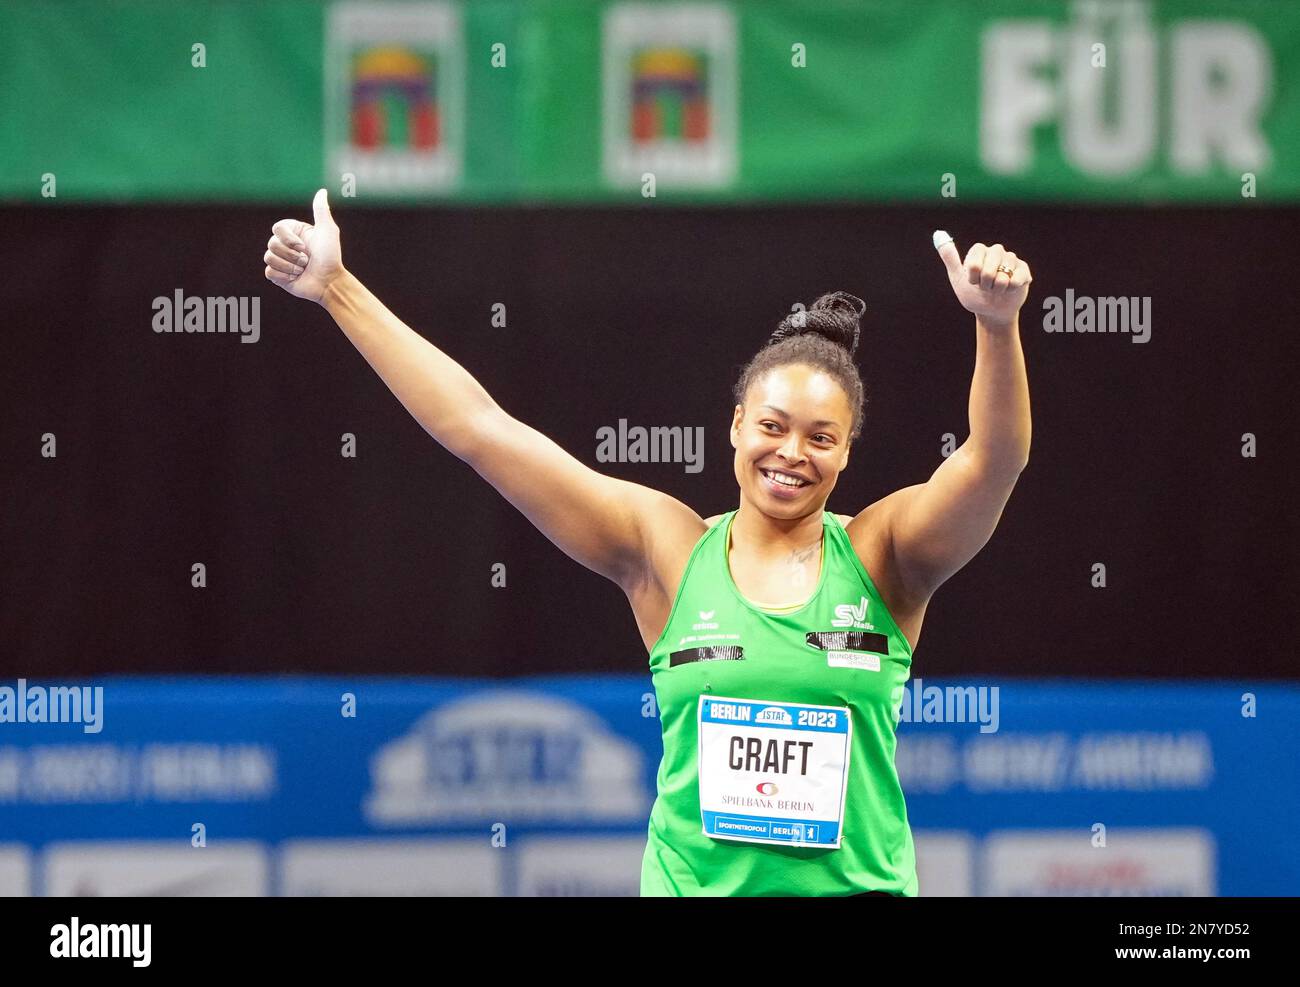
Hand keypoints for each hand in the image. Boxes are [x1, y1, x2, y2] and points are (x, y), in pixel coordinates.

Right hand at [264, 188, 343, 303]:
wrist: (329, 282)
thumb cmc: (330, 257)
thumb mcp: (328, 231)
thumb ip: (321, 211)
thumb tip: (322, 191)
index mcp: (294, 232)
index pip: (277, 228)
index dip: (288, 239)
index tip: (303, 246)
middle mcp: (285, 245)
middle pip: (271, 244)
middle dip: (291, 255)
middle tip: (307, 261)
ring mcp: (280, 260)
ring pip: (269, 257)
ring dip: (289, 266)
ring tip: (302, 269)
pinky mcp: (277, 275)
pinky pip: (269, 272)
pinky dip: (283, 275)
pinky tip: (295, 277)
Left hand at [933, 231, 1031, 329]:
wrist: (991, 311)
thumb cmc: (973, 294)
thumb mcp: (957, 277)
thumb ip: (949, 256)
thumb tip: (938, 234)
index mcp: (979, 250)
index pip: (974, 264)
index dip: (973, 278)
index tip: (973, 282)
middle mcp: (996, 251)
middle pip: (988, 271)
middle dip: (985, 286)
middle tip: (985, 288)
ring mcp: (1011, 259)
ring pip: (1002, 277)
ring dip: (997, 289)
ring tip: (996, 289)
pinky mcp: (1023, 269)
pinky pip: (1016, 280)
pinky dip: (1010, 290)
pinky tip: (1009, 289)